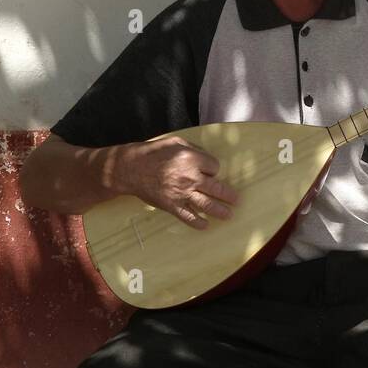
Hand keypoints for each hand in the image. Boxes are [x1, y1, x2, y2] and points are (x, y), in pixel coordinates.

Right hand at [113, 136, 238, 229]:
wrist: (131, 169)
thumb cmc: (153, 153)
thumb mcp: (176, 142)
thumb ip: (194, 149)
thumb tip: (207, 158)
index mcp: (192, 159)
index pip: (214, 167)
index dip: (213, 168)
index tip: (210, 171)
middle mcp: (190, 177)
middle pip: (216, 188)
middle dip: (228, 195)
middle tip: (236, 200)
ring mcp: (181, 193)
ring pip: (207, 204)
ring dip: (220, 211)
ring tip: (229, 215)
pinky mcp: (172, 205)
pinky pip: (188, 216)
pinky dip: (197, 222)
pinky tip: (205, 225)